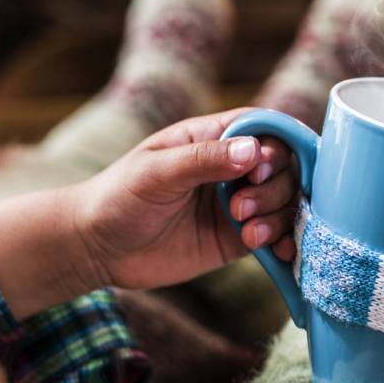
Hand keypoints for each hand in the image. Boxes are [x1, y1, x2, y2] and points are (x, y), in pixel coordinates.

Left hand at [0, 109, 298, 319]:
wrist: (97, 248)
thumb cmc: (118, 196)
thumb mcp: (156, 172)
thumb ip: (204, 160)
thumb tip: (254, 151)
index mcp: (216, 138)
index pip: (266, 129)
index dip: (276, 146)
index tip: (260, 169)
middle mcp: (234, 168)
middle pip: (284, 167)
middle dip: (273, 188)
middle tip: (241, 209)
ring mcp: (240, 203)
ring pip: (284, 201)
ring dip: (278, 217)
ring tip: (249, 234)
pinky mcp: (239, 237)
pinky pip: (276, 235)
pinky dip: (286, 243)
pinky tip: (283, 253)